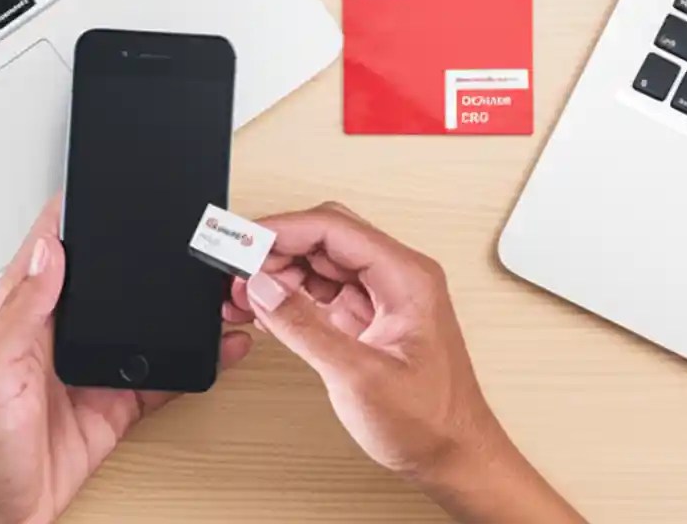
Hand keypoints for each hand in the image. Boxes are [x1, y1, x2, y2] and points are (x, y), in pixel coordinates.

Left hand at [0, 198, 253, 523]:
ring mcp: (92, 370)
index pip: (52, 251)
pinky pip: (164, 376)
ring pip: (146, 325)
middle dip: (149, 260)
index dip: (79, 218)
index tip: (112, 188)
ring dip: (180, 311)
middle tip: (191, 238)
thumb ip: (25, 311)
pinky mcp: (115, 406)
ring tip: (218, 291)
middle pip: (112, 284)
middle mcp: (59, 338)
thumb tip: (52, 252)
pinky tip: (218, 348)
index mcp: (21, 318)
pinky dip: (196, 363)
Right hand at [233, 203, 583, 523]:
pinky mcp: (368, 318)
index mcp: (407, 277)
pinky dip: (289, 298)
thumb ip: (306, 327)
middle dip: (274, 250)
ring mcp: (382, 297)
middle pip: (324, 238)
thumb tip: (262, 287)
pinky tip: (262, 310)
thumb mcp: (359, 375)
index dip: (281, 231)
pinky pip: (322, 291)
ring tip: (240, 296)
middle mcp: (396, 278)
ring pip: (319, 263)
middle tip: (232, 270)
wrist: (454, 455)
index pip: (333, 229)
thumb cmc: (430, 421)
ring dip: (277, 274)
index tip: (240, 242)